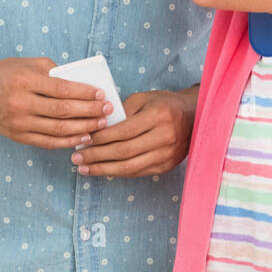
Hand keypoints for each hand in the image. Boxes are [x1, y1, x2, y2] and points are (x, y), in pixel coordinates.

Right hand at [0, 56, 113, 148]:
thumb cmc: (9, 72)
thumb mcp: (31, 63)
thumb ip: (56, 73)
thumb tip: (84, 86)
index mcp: (25, 81)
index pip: (62, 90)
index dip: (85, 94)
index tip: (101, 94)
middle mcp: (20, 103)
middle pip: (63, 111)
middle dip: (89, 111)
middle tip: (107, 110)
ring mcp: (18, 122)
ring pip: (57, 130)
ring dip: (83, 128)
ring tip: (100, 124)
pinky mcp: (16, 136)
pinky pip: (47, 142)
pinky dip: (67, 141)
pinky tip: (82, 137)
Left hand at [71, 89, 197, 177]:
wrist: (194, 117)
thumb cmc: (164, 104)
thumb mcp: (143, 99)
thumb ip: (121, 112)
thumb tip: (96, 129)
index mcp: (159, 116)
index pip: (124, 131)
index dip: (101, 137)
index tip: (82, 139)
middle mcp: (165, 137)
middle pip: (124, 151)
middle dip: (97, 156)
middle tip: (77, 156)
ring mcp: (167, 155)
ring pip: (129, 167)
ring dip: (103, 169)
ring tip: (84, 167)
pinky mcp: (166, 166)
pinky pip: (137, 173)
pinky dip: (117, 172)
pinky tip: (103, 170)